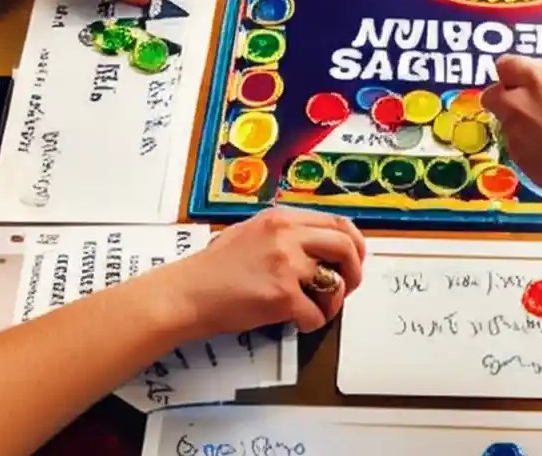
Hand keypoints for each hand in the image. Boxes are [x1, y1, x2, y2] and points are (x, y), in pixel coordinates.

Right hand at [158, 208, 366, 339]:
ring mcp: (285, 265)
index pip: (337, 222)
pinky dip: (313, 323)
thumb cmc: (212, 270)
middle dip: (355, 270)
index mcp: (281, 219)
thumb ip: (285, 234)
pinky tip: (299, 322)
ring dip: (335, 301)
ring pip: (336, 282)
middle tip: (349, 286)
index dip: (354, 243)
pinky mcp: (282, 296)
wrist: (185, 294)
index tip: (355, 258)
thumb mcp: (249, 232)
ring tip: (319, 306)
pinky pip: (316, 314)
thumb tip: (319, 245)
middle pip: (345, 246)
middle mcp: (286, 236)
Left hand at [482, 55, 541, 254]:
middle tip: (531, 104)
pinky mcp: (521, 162)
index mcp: (538, 81)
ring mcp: (516, 136)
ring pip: (505, 122)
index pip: (506, 65)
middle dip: (506, 96)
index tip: (526, 78)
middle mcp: (519, 106)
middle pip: (492, 94)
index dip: (515, 72)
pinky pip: (517, 147)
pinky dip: (530, 147)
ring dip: (520, 122)